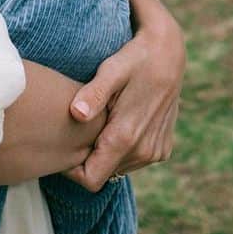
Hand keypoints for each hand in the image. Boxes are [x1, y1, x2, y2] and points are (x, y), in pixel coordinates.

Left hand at [65, 13, 183, 190]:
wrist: (168, 54)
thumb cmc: (133, 59)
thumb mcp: (111, 71)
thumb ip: (94, 94)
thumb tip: (76, 113)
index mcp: (126, 138)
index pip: (91, 180)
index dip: (72, 170)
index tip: (64, 146)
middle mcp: (143, 152)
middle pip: (103, 174)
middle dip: (88, 158)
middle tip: (80, 127)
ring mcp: (155, 153)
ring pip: (118, 168)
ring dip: (106, 152)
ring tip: (100, 121)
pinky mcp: (162, 149)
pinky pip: (134, 160)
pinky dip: (123, 148)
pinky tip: (118, 122)